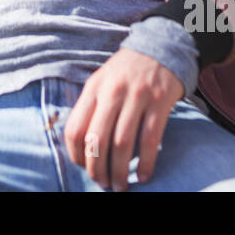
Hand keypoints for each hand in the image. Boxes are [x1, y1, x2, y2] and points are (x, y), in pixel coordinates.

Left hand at [64, 47, 183, 190]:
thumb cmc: (126, 72)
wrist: (160, 48)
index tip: (85, 168)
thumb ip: (90, 108)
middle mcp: (112, 92)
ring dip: (120, 171)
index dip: (77, 156)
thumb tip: (80, 148)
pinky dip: (146, 163)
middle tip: (104, 184)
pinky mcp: (159, 102)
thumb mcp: (101, 81)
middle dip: (97, 169)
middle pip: (96, 140)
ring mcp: (136, 97)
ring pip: (122, 143)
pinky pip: (150, 140)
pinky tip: (144, 176)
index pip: (75, 130)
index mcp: (93, 89)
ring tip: (121, 186)